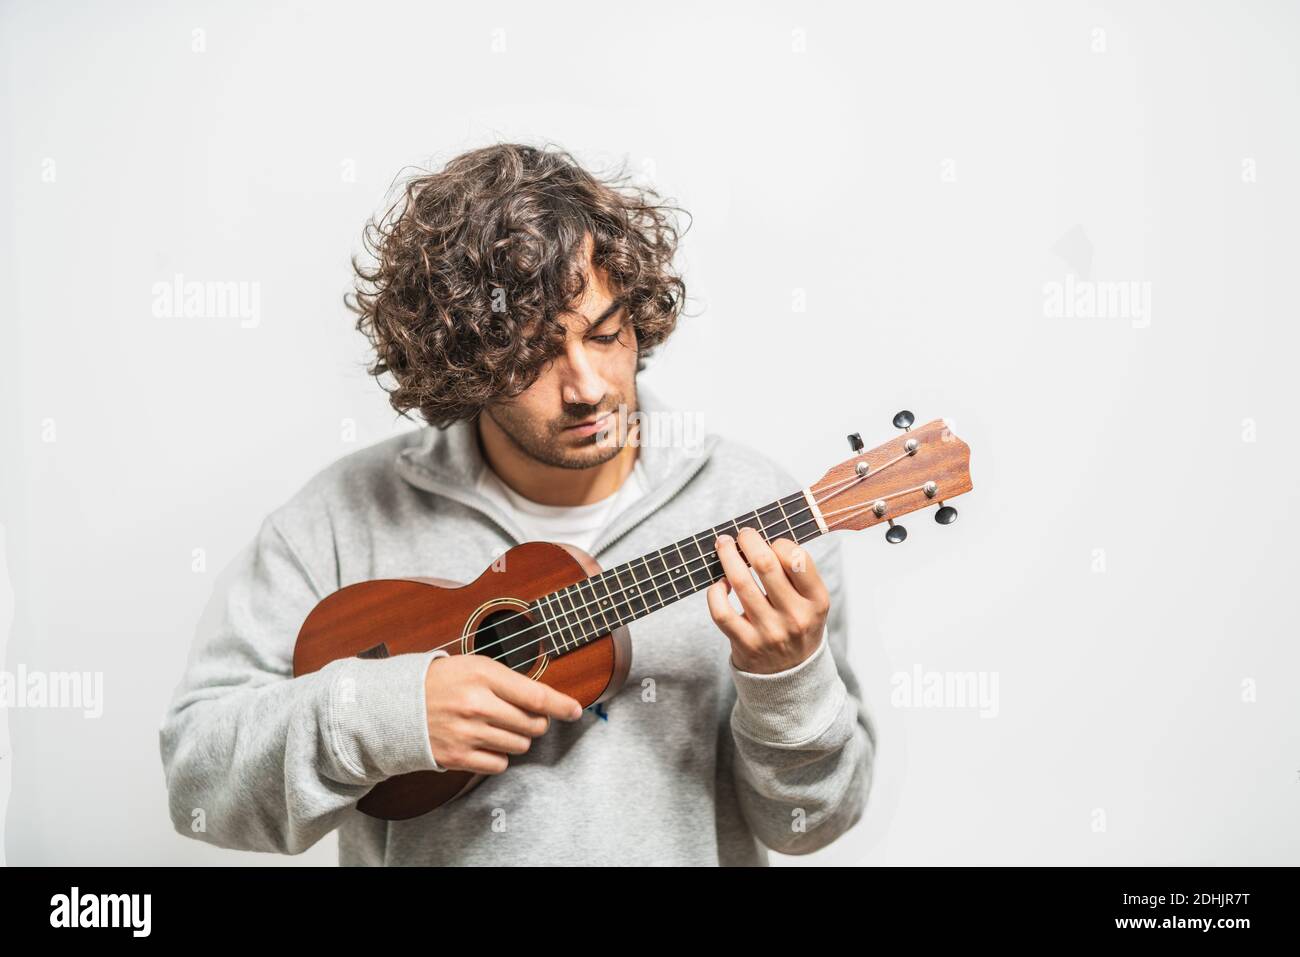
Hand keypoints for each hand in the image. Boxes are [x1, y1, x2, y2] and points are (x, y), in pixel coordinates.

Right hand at [423, 653, 583, 774]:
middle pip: (532, 724)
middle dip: (535, 722)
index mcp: (483, 675)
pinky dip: (499, 756)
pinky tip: (486, 743)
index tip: (575, 710)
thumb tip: (546, 702)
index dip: (561, 705)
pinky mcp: (458, 757)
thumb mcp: (475, 665)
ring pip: (519, 745)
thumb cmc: (441, 681)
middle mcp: (477, 704)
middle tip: (523, 716)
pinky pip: (499, 764)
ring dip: (517, 738)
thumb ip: (510, 681)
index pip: (535, 694)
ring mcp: (467, 733)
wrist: (396, 705)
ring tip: (498, 727)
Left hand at [706, 527, 829, 674]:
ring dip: (727, 556)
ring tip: (724, 545)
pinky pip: (721, 611)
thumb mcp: (813, 603)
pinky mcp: (745, 644)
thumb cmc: (798, 626)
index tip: (770, 542)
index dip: (779, 542)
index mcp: (817, 601)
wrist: (791, 676)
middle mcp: (795, 616)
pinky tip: (720, 584)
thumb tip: (763, 538)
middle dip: (748, 540)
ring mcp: (769, 632)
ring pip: (740, 582)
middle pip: (765, 564)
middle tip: (742, 534)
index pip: (798, 558)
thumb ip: (797, 574)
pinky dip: (715, 592)